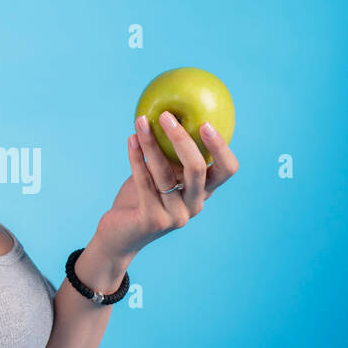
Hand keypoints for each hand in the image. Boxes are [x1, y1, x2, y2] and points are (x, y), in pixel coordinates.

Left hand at [96, 111, 238, 261]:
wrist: (120, 235)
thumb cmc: (142, 198)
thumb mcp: (163, 175)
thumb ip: (172, 155)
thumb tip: (171, 112)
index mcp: (203, 192)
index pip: (227, 170)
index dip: (220, 147)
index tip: (206, 123)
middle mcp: (194, 205)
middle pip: (197, 168)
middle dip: (182, 138)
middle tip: (166, 116)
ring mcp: (175, 216)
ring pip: (164, 172)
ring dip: (151, 143)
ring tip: (140, 121)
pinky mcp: (152, 220)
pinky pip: (144, 182)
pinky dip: (136, 158)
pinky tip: (131, 140)